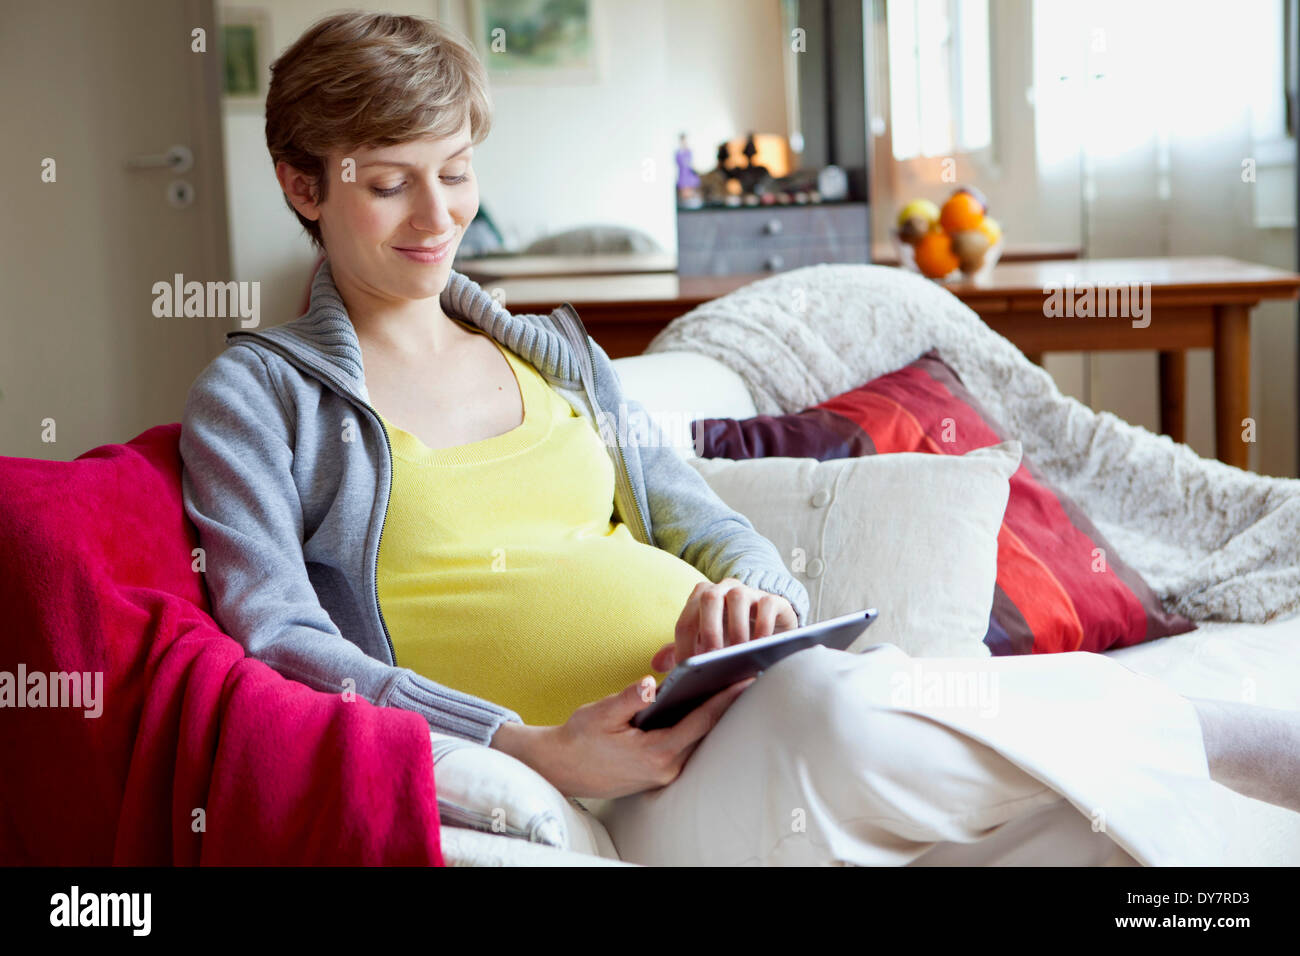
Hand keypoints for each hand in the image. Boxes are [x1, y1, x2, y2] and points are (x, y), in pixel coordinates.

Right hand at [490, 673, 755, 798]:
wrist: (559, 769)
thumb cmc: (578, 739)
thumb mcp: (599, 713)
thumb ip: (628, 698)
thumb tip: (650, 683)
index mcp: (655, 753)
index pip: (700, 723)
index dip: (724, 700)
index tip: (744, 680)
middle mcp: (665, 769)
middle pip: (705, 733)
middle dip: (725, 705)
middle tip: (747, 676)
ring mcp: (663, 775)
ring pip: (697, 741)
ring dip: (711, 717)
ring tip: (731, 686)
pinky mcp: (658, 774)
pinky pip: (685, 747)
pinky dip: (695, 727)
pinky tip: (701, 706)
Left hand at [651, 578, 797, 672]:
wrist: (769, 629)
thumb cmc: (729, 638)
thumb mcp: (703, 644)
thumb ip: (680, 651)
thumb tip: (655, 664)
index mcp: (700, 598)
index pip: (685, 620)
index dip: (685, 645)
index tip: (690, 669)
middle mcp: (722, 588)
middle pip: (709, 599)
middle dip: (709, 631)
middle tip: (713, 659)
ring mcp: (748, 591)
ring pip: (738, 597)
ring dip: (736, 628)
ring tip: (738, 654)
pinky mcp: (773, 599)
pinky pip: (766, 604)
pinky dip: (763, 626)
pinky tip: (760, 646)